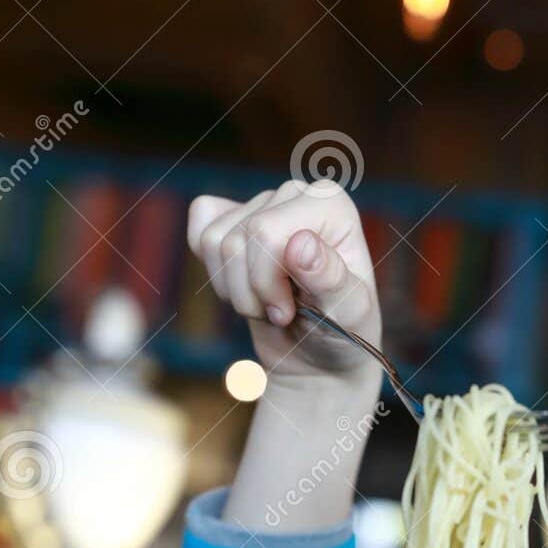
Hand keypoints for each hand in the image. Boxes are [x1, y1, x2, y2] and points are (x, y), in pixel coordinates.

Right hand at [187, 178, 381, 383]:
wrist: (320, 353)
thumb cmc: (342, 332)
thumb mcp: (347, 315)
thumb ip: (329, 278)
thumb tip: (300, 242)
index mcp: (330, 204)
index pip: (265, 232)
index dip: (266, 282)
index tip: (289, 312)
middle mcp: (295, 194)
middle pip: (236, 239)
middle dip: (250, 291)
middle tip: (281, 314)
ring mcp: (262, 204)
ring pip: (212, 242)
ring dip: (235, 291)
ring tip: (268, 304)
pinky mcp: (234, 219)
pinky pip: (200, 233)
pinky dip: (215, 274)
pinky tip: (245, 287)